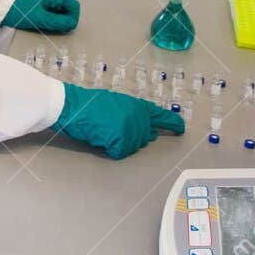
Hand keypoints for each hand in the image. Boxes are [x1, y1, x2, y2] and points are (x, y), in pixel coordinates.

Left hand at [1, 0, 79, 32]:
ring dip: (58, 21)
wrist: (1, 9)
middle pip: (68, 9)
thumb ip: (59, 22)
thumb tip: (72, 24)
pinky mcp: (40, 7)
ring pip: (60, 13)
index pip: (73, 5)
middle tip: (57, 28)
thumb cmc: (20, 11)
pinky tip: (44, 25)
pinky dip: (52, 21)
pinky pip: (52, 15)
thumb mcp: (41, 19)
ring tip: (49, 27)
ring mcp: (46, 2)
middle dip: (66, 20)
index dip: (74, 17)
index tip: (68, 26)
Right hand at [52, 84, 183, 158]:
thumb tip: (149, 130)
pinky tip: (101, 137)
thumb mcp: (117, 103)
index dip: (172, 123)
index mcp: (139, 105)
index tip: (181, 128)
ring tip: (104, 129)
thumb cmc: (89, 103)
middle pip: (144, 137)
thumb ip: (135, 114)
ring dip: (119, 142)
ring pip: (132, 146)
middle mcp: (138, 117)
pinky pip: (119, 152)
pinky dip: (110, 148)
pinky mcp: (120, 140)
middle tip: (114, 129)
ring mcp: (130, 129)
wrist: (73, 105)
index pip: (161, 116)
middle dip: (133, 137)